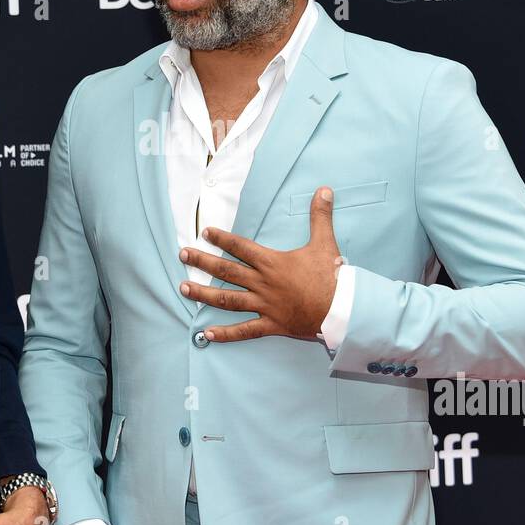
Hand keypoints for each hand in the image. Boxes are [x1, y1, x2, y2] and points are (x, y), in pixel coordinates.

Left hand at [178, 186, 342, 342]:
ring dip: (204, 294)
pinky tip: (206, 334)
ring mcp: (264, 305)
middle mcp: (263, 283)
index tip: (205, 233)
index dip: (222, 239)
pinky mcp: (271, 325)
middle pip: (226, 271)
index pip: (241, 247)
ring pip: (228, 300)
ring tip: (184, 289)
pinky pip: (244, 331)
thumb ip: (320, 215)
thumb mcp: (325, 242)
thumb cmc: (332, 276)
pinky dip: (225, 334)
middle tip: (182, 255)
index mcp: (272, 263)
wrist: (341, 309)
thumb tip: (324, 190)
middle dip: (202, 262)